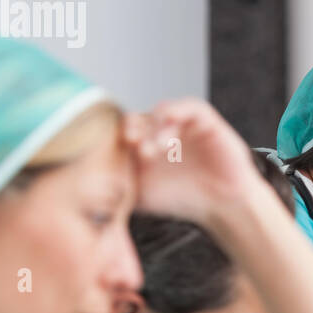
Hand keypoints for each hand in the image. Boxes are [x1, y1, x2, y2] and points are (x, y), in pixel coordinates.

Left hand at [124, 99, 270, 229]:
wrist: (222, 206)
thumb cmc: (183, 200)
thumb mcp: (142, 194)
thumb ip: (119, 182)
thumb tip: (90, 179)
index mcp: (145, 144)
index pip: (125, 129)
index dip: (118, 135)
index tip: (116, 148)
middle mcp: (163, 130)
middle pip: (141, 117)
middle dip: (134, 128)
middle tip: (131, 143)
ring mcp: (184, 124)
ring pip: (162, 111)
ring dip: (154, 126)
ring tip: (153, 148)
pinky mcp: (205, 120)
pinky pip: (190, 107)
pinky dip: (177, 112)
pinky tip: (170, 127)